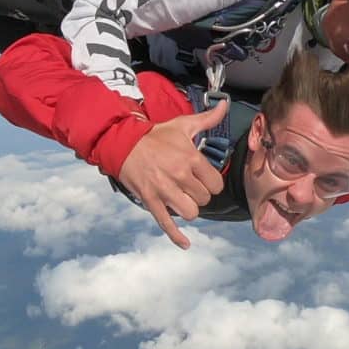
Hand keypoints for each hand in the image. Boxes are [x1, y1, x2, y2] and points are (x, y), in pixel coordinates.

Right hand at [116, 100, 228, 248]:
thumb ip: (207, 119)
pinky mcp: (151, 200)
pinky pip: (167, 223)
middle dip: (199, 195)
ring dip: (189, 209)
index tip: (203, 180)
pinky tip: (185, 244)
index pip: (215, 184)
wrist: (124, 143)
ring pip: (191, 212)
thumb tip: (224, 104)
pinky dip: (176, 237)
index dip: (211, 184)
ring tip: (182, 200)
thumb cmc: (155, 135)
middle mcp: (180, 175)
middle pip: (204, 200)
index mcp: (191, 158)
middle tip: (189, 187)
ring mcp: (165, 190)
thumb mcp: (182, 124)